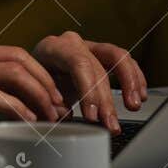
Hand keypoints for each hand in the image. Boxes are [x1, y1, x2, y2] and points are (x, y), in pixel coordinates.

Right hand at [0, 43, 66, 148]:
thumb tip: (3, 104)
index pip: (12, 54)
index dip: (39, 72)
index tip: (53, 95)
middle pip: (18, 59)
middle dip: (46, 81)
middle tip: (59, 105)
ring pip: (11, 73)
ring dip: (37, 95)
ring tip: (49, 115)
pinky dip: (16, 108)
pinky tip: (26, 122)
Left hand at [32, 31, 147, 131]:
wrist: (28, 75)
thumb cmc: (29, 84)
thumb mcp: (31, 93)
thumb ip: (46, 104)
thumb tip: (64, 116)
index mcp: (51, 48)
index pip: (76, 63)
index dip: (88, 90)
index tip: (92, 115)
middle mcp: (71, 43)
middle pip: (96, 68)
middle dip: (105, 100)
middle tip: (109, 124)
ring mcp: (87, 47)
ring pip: (117, 58)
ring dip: (129, 83)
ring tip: (132, 107)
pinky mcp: (100, 56)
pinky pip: (124, 62)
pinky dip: (134, 78)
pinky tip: (139, 95)